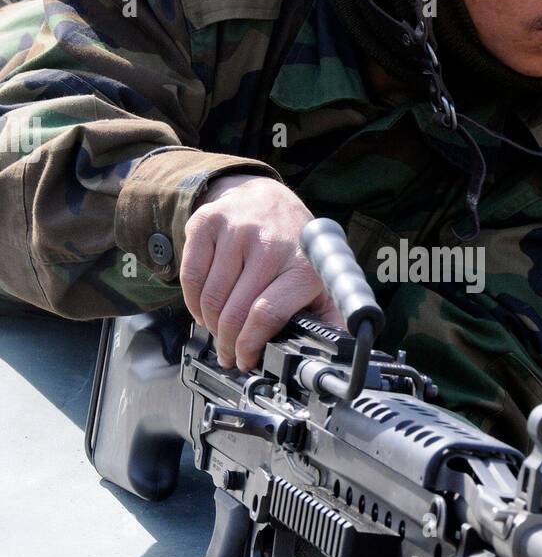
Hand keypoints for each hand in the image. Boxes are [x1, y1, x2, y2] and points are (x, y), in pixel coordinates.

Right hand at [180, 174, 342, 369]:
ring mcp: (236, 231)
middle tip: (228, 354)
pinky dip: (192, 302)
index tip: (245, 360)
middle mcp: (269, 244)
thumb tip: (334, 352)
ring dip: (209, 324)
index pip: (266, 315)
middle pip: (235, 312)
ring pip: (211, 298)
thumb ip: (328, 315)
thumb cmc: (292, 246)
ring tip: (217, 330)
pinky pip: (191, 277)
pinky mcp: (207, 223)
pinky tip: (203, 309)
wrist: (265, 196)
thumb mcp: (318, 277)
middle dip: (227, 343)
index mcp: (301, 265)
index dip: (250, 345)